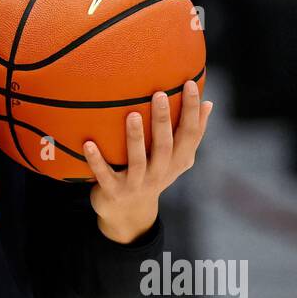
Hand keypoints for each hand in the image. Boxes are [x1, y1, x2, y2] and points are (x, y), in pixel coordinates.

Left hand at [82, 79, 212, 243]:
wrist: (129, 214)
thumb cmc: (154, 174)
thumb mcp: (176, 159)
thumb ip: (191, 133)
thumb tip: (208, 103)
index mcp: (177, 161)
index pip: (190, 134)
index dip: (192, 111)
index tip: (190, 84)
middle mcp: (160, 173)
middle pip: (165, 146)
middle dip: (163, 120)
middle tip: (159, 94)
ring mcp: (137, 183)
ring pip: (137, 160)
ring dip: (134, 138)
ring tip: (132, 114)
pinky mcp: (114, 191)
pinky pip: (104, 174)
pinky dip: (96, 160)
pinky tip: (87, 143)